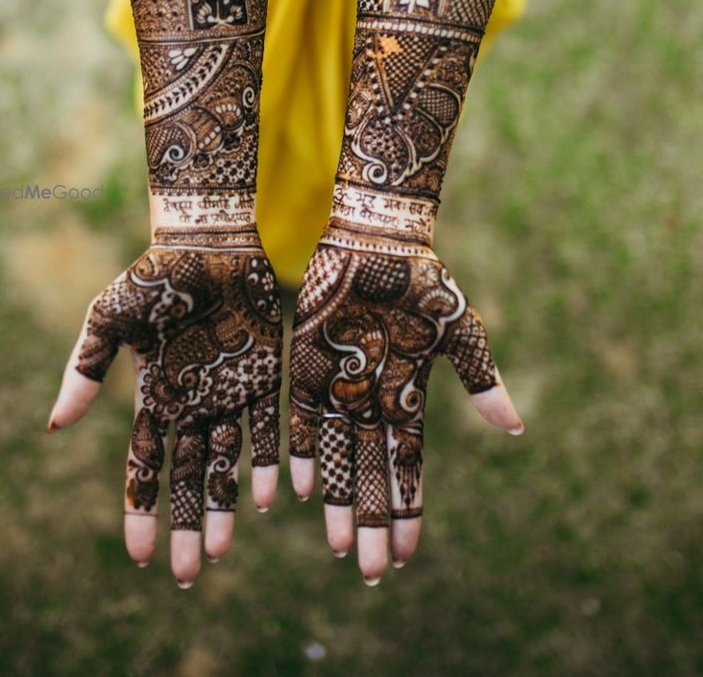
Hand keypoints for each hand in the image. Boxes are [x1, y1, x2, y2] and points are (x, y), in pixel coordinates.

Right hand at [47, 239, 281, 584]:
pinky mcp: (264, 373)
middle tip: (183, 575)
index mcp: (154, 395)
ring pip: (225, 462)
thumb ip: (84, 369)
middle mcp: (193, 402)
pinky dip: (268, 461)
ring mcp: (229, 391)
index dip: (141, 509)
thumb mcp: (108, 319)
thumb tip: (54, 426)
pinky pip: (267, 426)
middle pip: (186, 475)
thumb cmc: (154, 276)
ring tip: (218, 552)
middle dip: (183, 525)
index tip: (140, 555)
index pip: (144, 465)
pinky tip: (269, 497)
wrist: (208, 241)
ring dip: (222, 506)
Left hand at [288, 228, 522, 582]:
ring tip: (338, 547)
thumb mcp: (460, 330)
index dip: (409, 510)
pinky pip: (300, 417)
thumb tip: (515, 429)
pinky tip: (298, 491)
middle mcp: (370, 399)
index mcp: (409, 396)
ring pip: (335, 455)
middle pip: (370, 473)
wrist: (376, 238)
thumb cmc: (424, 281)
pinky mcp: (307, 364)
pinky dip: (299, 452)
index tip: (408, 556)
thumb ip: (482, 380)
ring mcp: (337, 384)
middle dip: (372, 522)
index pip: (408, 466)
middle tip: (371, 573)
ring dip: (337, 500)